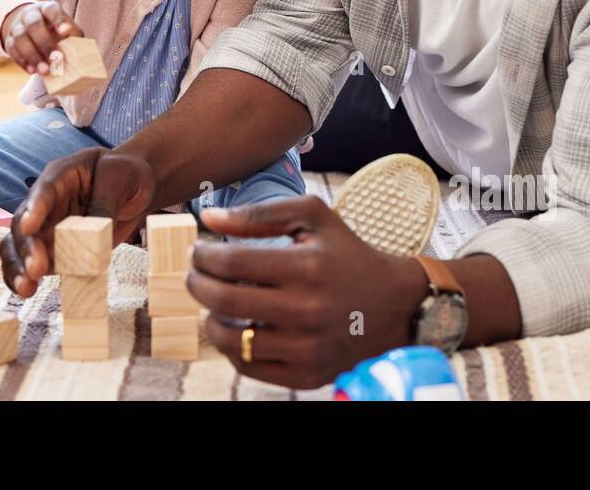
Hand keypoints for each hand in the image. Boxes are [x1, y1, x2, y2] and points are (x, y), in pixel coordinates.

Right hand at [0, 0, 83, 76]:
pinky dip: (22, 61)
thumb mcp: (65, 27)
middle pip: (33, 25)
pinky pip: (12, 50)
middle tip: (55, 59)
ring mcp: (17, 26)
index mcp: (47, 8)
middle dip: (44, 43)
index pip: (52, 10)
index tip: (65, 32)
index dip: (58, 20)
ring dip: (32, 56)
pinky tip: (32, 71)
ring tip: (44, 71)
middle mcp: (30, 15)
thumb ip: (73, 36)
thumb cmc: (54, 29)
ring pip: (20, 38)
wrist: (29, 26)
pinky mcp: (9, 40)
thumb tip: (80, 52)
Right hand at [0, 146, 156, 297]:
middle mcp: (46, 203)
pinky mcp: (55, 249)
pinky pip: (33, 264)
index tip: (28, 227)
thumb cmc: (125, 174)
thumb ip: (103, 203)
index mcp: (61, 176)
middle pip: (24, 223)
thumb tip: (89, 236)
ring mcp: (48, 227)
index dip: (34, 209)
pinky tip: (28, 290)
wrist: (135, 188)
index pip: (43, 190)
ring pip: (19, 246)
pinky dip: (26, 277)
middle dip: (26, 247)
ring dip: (18, 267)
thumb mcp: (120, 178)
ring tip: (27, 287)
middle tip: (36, 269)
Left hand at [188, 196, 427, 389]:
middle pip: (223, 301)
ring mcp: (306, 348)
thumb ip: (258, 213)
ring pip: (231, 340)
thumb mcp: (312, 217)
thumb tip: (208, 217)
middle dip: (197, 284)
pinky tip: (235, 327)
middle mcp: (305, 310)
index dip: (203, 255)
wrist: (394, 305)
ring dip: (209, 318)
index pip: (231, 263)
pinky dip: (231, 347)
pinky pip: (248, 366)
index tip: (197, 250)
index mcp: (306, 267)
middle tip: (194, 274)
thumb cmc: (346, 254)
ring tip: (213, 302)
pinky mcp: (306, 374)